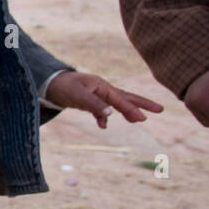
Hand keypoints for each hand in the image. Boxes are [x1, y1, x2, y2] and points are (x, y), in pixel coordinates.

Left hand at [44, 70, 162, 128]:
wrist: (48, 84)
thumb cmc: (63, 87)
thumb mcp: (77, 96)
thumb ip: (94, 105)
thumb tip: (110, 115)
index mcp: (101, 86)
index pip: (120, 99)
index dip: (132, 109)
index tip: (144, 119)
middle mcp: (102, 89)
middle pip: (125, 97)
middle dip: (141, 104)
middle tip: (160, 109)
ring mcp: (96, 94)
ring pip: (116, 103)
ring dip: (126, 111)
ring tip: (138, 119)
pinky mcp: (89, 100)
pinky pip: (101, 109)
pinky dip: (103, 116)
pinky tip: (103, 125)